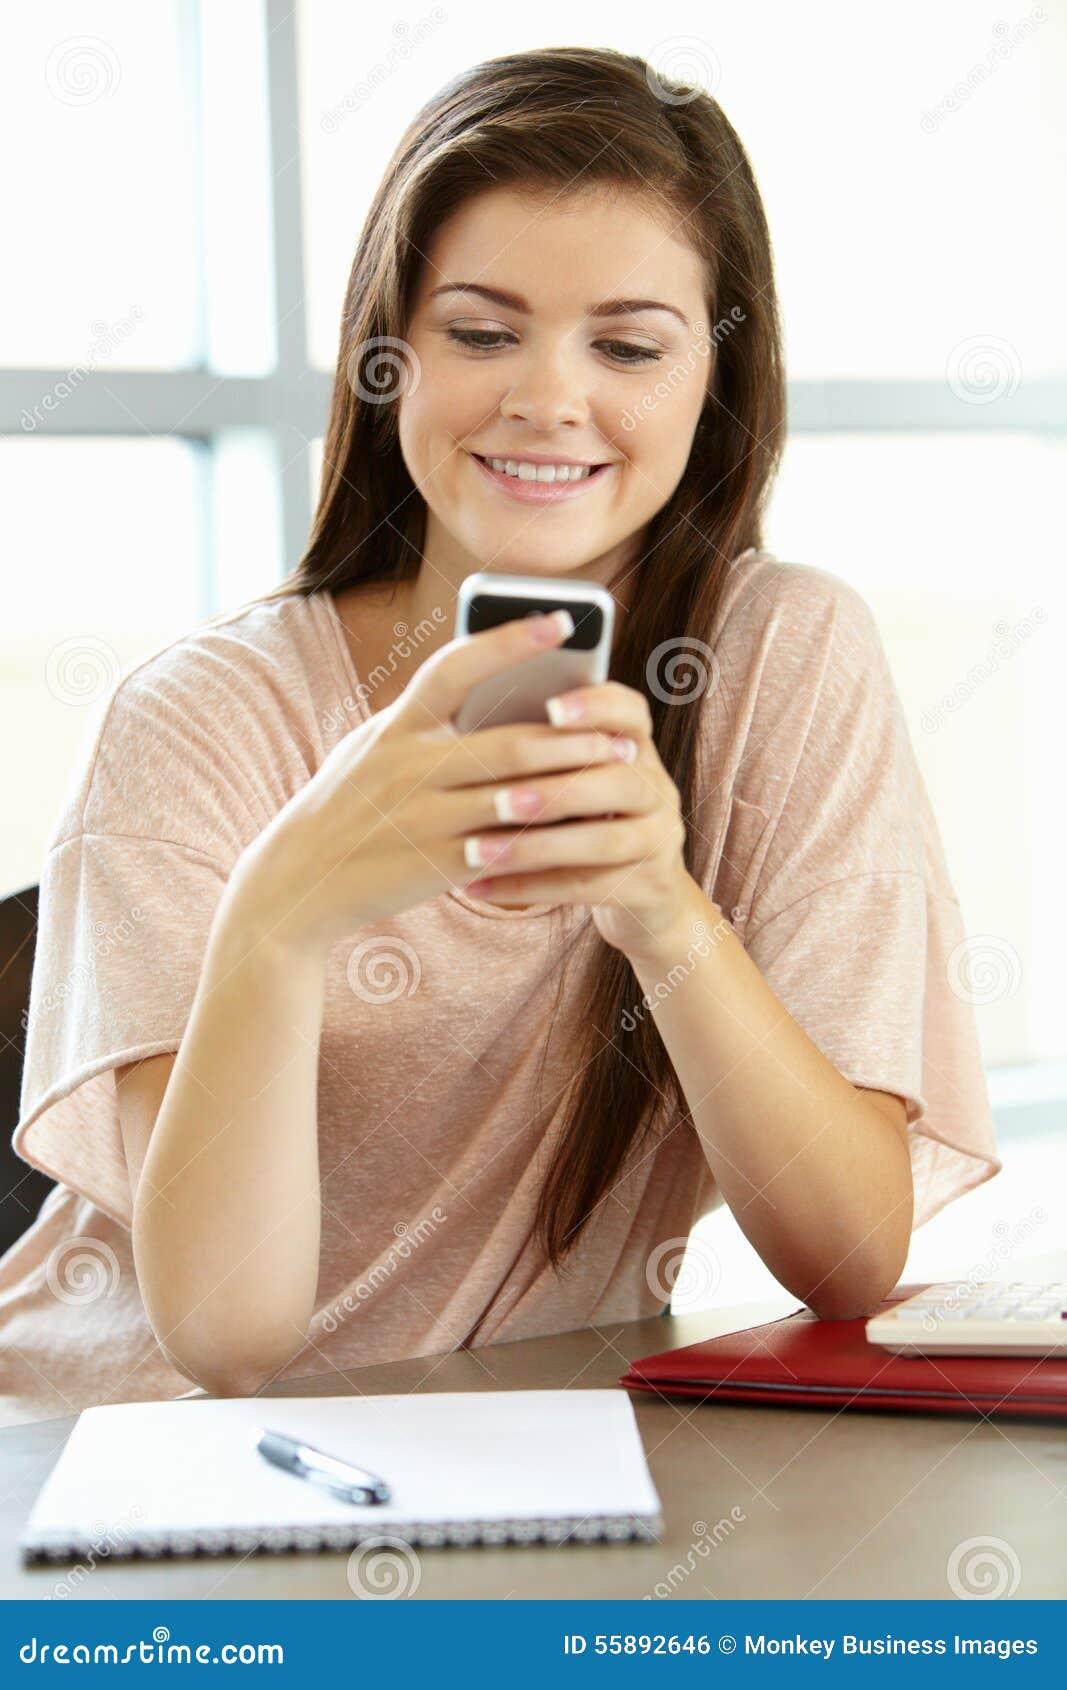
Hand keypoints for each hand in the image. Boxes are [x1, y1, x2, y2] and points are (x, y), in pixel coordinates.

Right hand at [228, 609, 638, 955]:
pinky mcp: (437, 863)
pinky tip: (585, 822)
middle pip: (509, 743)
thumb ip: (425, 720)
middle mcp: (409, 766)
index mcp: (395, 726)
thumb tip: (487, 686)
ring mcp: (425, 817)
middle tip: (621, 730)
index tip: (560, 620)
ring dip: (574, 780)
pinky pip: (507, 844)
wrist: (300, 881)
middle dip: (573, 735)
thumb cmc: (347, 805)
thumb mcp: (374, 748)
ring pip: (517, 793)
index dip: (509, 640)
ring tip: (616, 768)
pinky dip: (550, 830)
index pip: (455, 666)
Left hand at [461, 678, 696, 957]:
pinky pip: (586, 888)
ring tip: (476, 851)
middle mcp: (657, 790)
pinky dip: (528, 888)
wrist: (643, 890)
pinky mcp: (651, 888)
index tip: (550, 710)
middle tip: (499, 802)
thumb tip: (470, 729)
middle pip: (619, 782)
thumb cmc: (584, 818)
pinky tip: (479, 886)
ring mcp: (660, 840)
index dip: (595, 707)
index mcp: (637, 750)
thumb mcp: (576, 778)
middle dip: (556, 792)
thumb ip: (542, 752)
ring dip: (534, 847)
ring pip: (603, 842)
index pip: (630, 713)